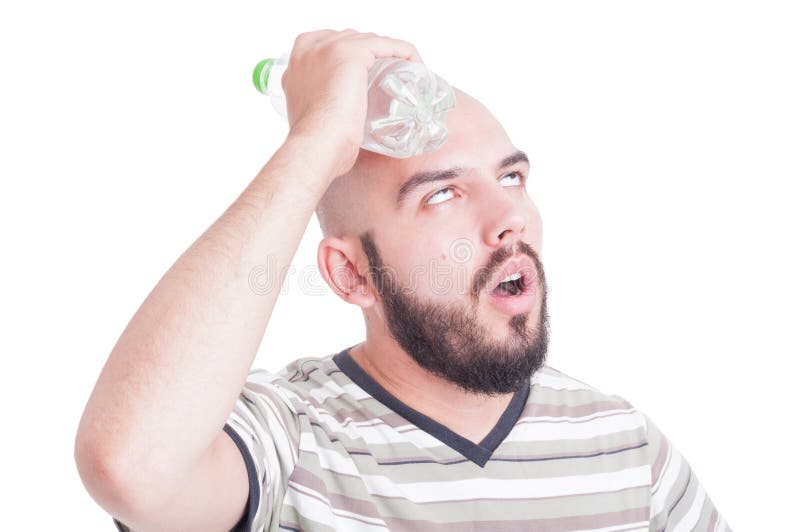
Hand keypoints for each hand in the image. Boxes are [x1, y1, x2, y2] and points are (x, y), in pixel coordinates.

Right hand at [281, 29, 423, 178]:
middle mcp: (309, 49)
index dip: (351, 57)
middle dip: (371, 55)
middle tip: (389, 78)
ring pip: (369, 41)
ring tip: (405, 74)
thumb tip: (336, 115)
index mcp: (297, 63)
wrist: (318, 145)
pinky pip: (385, 44)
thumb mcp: (311, 117)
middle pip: (350, 39)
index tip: (366, 75)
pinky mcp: (351, 52)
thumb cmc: (317, 141)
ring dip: (389, 53)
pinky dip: (403, 51)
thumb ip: (318, 105)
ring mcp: (329, 48)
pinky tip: (414, 64)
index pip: (329, 46)